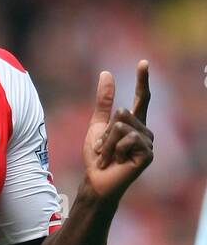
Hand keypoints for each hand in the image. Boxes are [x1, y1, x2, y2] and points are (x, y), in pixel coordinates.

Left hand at [83, 60, 153, 200]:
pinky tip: (116, 162)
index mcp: (134, 124)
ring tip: (107, 158)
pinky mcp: (147, 153)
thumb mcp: (97, 126)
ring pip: (122, 125)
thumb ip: (103, 102)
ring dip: (107, 143)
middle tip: (103, 149)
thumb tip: (106, 73)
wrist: (96, 181)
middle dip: (106, 131)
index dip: (142, 80)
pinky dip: (114, 150)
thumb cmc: (97, 158)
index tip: (143, 62)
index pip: (142, 98)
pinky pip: (127, 138)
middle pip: (123, 112)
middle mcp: (144, 131)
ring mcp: (148, 142)